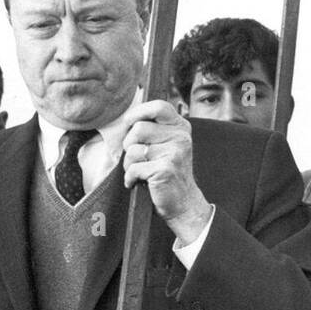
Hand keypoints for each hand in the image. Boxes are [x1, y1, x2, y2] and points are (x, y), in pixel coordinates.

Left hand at [122, 100, 211, 244]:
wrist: (183, 203)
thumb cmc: (169, 172)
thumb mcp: (168, 144)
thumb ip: (154, 129)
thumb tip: (126, 119)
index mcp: (181, 127)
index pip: (158, 106)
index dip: (139, 112)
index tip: (129, 123)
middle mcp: (180, 138)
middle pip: (138, 128)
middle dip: (129, 144)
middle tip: (137, 157)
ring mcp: (174, 153)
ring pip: (133, 150)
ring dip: (129, 164)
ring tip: (140, 171)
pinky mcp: (165, 170)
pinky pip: (133, 168)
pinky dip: (130, 178)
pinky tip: (138, 182)